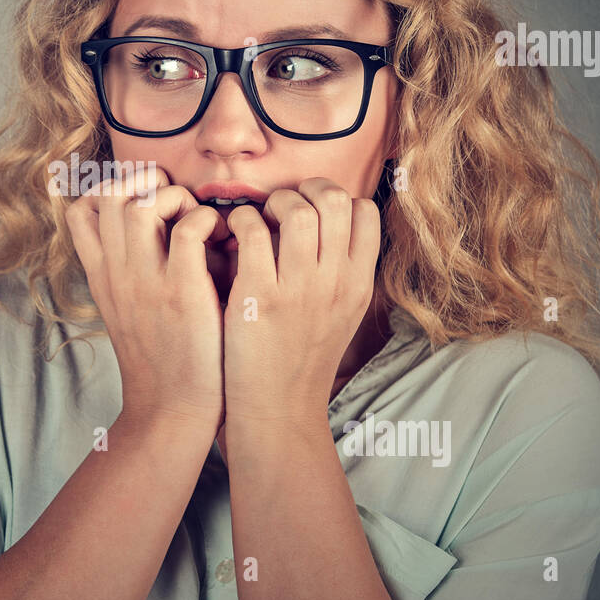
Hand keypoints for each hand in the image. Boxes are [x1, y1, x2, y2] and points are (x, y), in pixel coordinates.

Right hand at [65, 164, 229, 429]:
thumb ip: (130, 271)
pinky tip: (219, 239)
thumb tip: (156, 229)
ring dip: (175, 198)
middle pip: (109, 196)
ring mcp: (146, 283)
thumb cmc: (161, 360)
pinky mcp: (182, 294)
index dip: (110, 190)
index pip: (79, 210)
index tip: (145, 201)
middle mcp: (117, 274)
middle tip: (175, 202)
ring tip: (196, 219)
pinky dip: (206, 221)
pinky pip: (188, 230)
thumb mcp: (126, 312)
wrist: (170, 412)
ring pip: (142, 204)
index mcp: (101, 277)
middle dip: (145, 182)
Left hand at [221, 178, 380, 427]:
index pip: (365, 212)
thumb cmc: (301, 358)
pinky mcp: (258, 296)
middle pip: (334, 200)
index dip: (337, 198)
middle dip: (305, 189)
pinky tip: (233, 236)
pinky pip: (252, 231)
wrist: (277, 410)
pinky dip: (240, 221)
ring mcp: (298, 289)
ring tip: (259, 218)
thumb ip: (341, 270)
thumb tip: (328, 222)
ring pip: (296, 209)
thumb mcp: (341, 314)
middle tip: (283, 204)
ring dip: (272, 201)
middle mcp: (334, 282)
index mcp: (358, 284)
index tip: (312, 208)